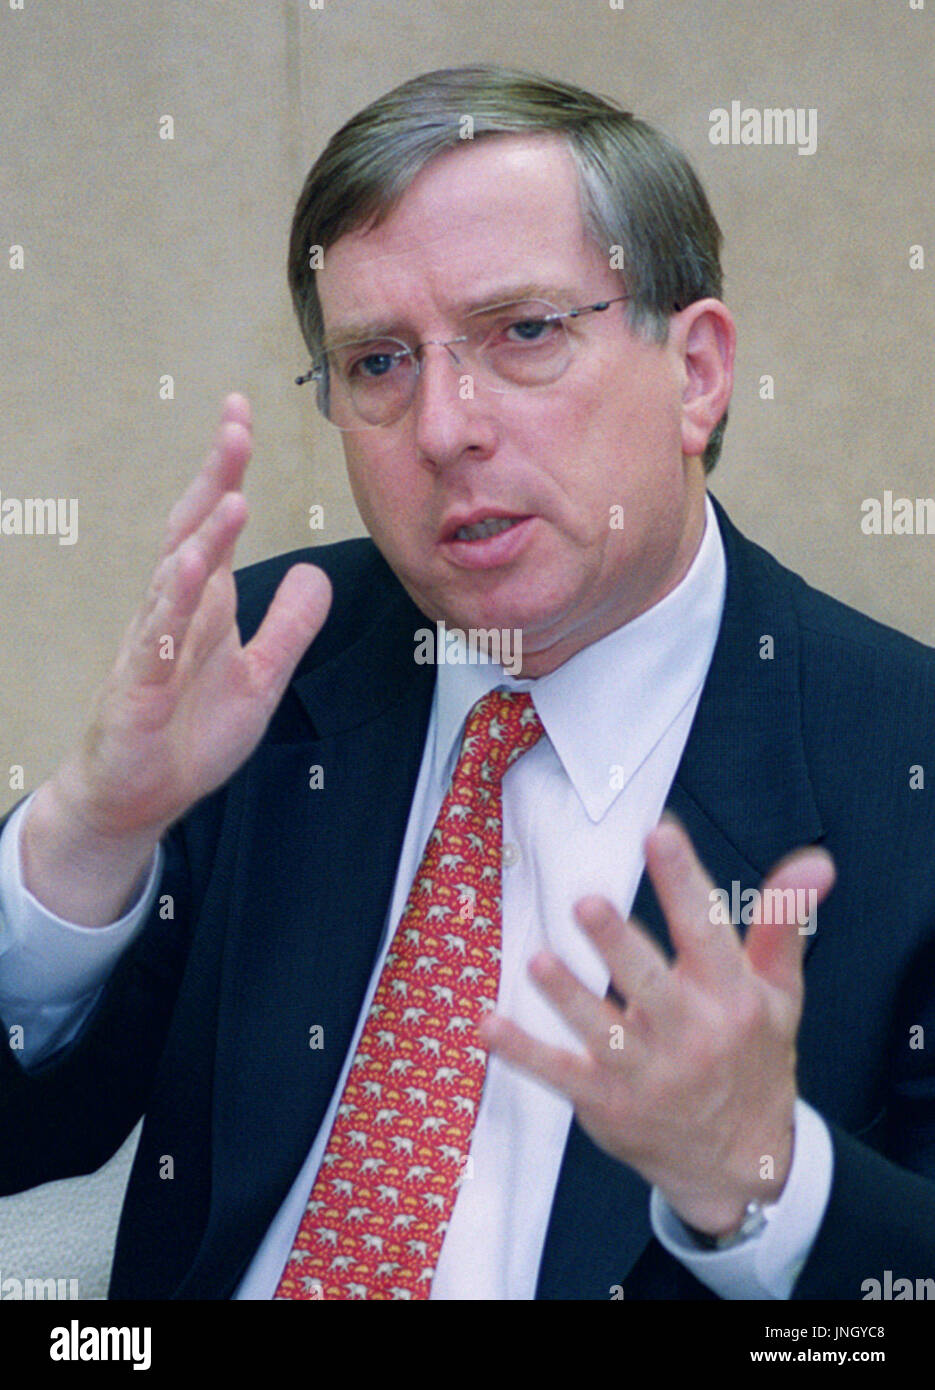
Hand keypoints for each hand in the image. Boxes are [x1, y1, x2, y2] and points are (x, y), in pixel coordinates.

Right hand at [23, 395, 331, 920]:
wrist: (139, 797)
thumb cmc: (191, 733)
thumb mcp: (261, 676)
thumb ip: (289, 626)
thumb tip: (318, 571)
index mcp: (204, 603)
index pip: (215, 524)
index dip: (228, 471)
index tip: (240, 415)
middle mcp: (174, 611)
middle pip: (192, 530)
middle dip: (214, 477)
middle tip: (235, 423)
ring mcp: (153, 644)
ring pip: (174, 576)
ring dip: (203, 534)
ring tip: (232, 492)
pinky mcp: (140, 685)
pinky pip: (157, 637)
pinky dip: (174, 602)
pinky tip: (190, 568)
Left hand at [477, 816, 835, 1234]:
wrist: (741, 1164)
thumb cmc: (753, 1058)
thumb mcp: (779, 994)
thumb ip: (782, 923)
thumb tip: (814, 862)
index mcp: (732, 1000)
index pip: (707, 932)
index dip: (684, 882)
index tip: (660, 836)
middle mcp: (690, 1036)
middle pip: (649, 984)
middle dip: (618, 945)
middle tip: (587, 903)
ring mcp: (645, 1074)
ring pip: (602, 1031)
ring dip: (568, 996)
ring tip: (539, 960)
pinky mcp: (607, 1104)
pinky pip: (560, 1075)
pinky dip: (523, 1052)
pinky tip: (489, 1025)